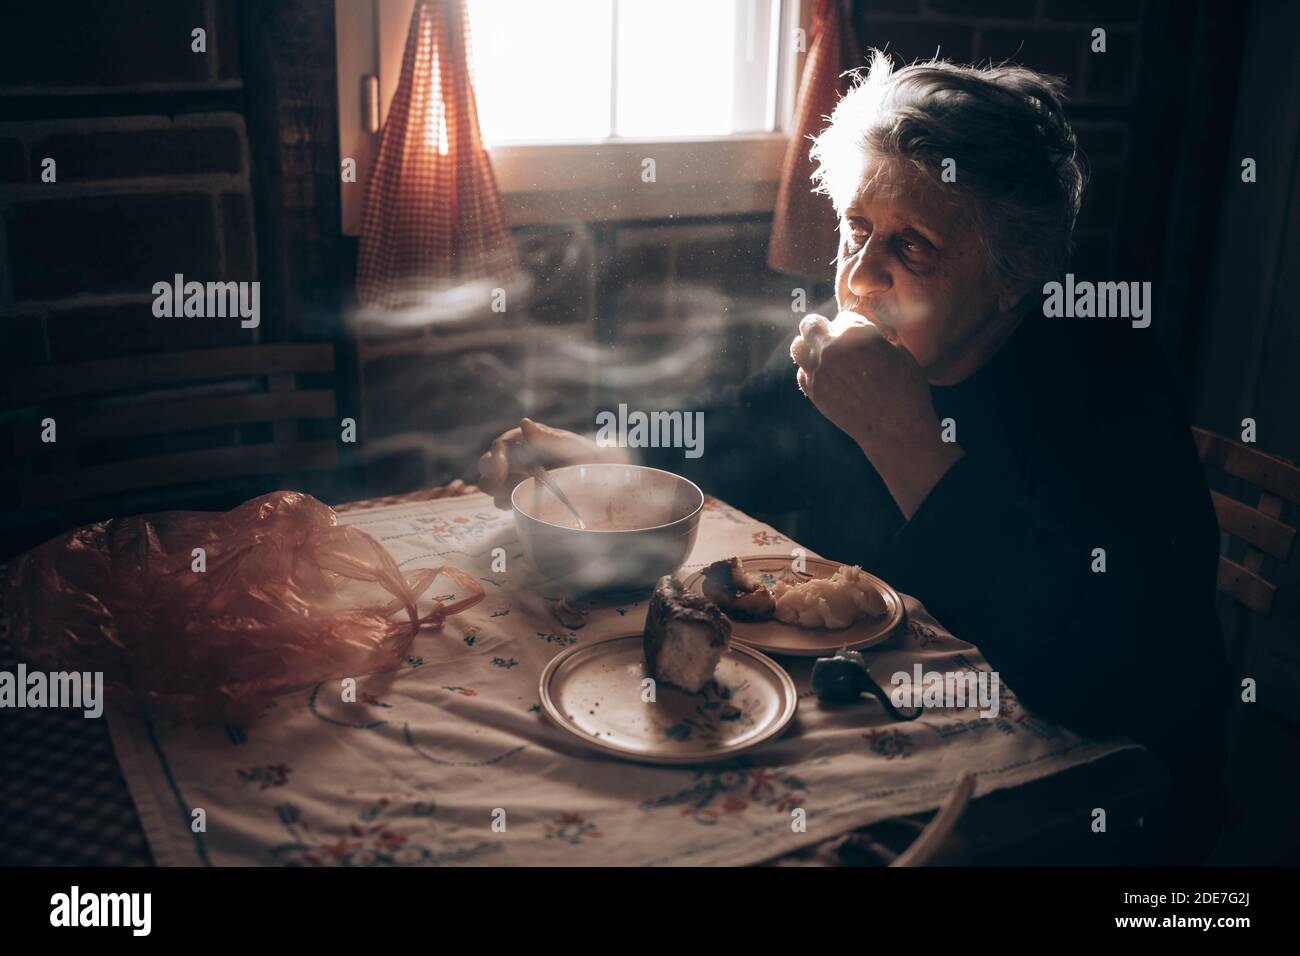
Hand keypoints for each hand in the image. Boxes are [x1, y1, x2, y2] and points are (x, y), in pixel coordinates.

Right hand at [477, 418, 626, 509]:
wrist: (611, 489)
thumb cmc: (597, 463)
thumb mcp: (577, 450)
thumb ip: (550, 439)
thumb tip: (524, 423)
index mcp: (530, 440)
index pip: (500, 445)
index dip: (496, 458)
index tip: (502, 474)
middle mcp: (520, 458)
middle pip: (487, 464)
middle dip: (492, 476)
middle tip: (511, 487)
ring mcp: (520, 478)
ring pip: (490, 484)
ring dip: (500, 491)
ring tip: (524, 495)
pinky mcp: (523, 497)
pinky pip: (503, 501)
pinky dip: (508, 503)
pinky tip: (526, 504)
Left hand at [790, 313, 962, 518]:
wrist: (894, 427)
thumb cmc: (905, 388)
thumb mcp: (901, 352)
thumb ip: (879, 336)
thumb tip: (869, 330)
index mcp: (855, 332)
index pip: (843, 316)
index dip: (851, 324)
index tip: (857, 334)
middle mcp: (831, 348)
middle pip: (811, 325)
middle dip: (821, 327)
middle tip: (830, 336)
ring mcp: (819, 370)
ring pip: (797, 347)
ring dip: (808, 346)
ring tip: (821, 353)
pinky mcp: (814, 392)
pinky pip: (802, 374)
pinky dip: (810, 372)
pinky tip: (825, 376)